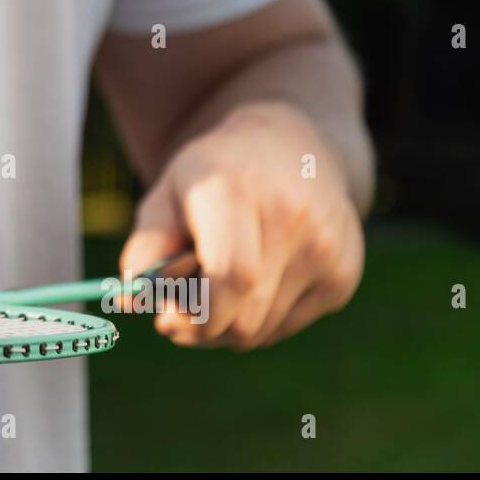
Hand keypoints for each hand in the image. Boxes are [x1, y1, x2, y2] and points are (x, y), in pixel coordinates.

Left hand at [119, 101, 364, 348]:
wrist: (290, 148)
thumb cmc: (213, 176)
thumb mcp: (166, 195)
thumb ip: (146, 248)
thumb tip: (134, 301)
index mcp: (240, 192)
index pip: (231, 276)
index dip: (197, 314)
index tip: (168, 317)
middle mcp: (293, 219)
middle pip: (244, 317)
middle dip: (202, 327)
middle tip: (180, 309)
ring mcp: (328, 248)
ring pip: (263, 331)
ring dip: (228, 324)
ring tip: (216, 285)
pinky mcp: (345, 273)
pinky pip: (286, 327)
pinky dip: (259, 319)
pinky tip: (255, 279)